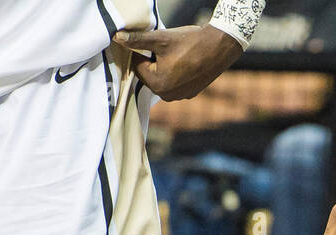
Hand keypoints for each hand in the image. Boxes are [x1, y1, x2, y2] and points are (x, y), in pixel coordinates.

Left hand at [115, 25, 242, 100]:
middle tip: (161, 47)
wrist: (219, 48)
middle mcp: (168, 95)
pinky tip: (183, 61)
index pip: (137, 66)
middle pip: (149, 75)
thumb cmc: (189, 43)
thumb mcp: (160, 38)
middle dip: (151, 61)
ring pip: (162, 79)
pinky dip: (175, 73)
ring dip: (163, 67)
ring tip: (174, 54)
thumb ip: (136, 40)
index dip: (140, 51)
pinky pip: (175, 83)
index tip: (147, 41)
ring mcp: (181, 96)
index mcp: (157, 84)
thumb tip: (116, 37)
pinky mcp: (191, 93)